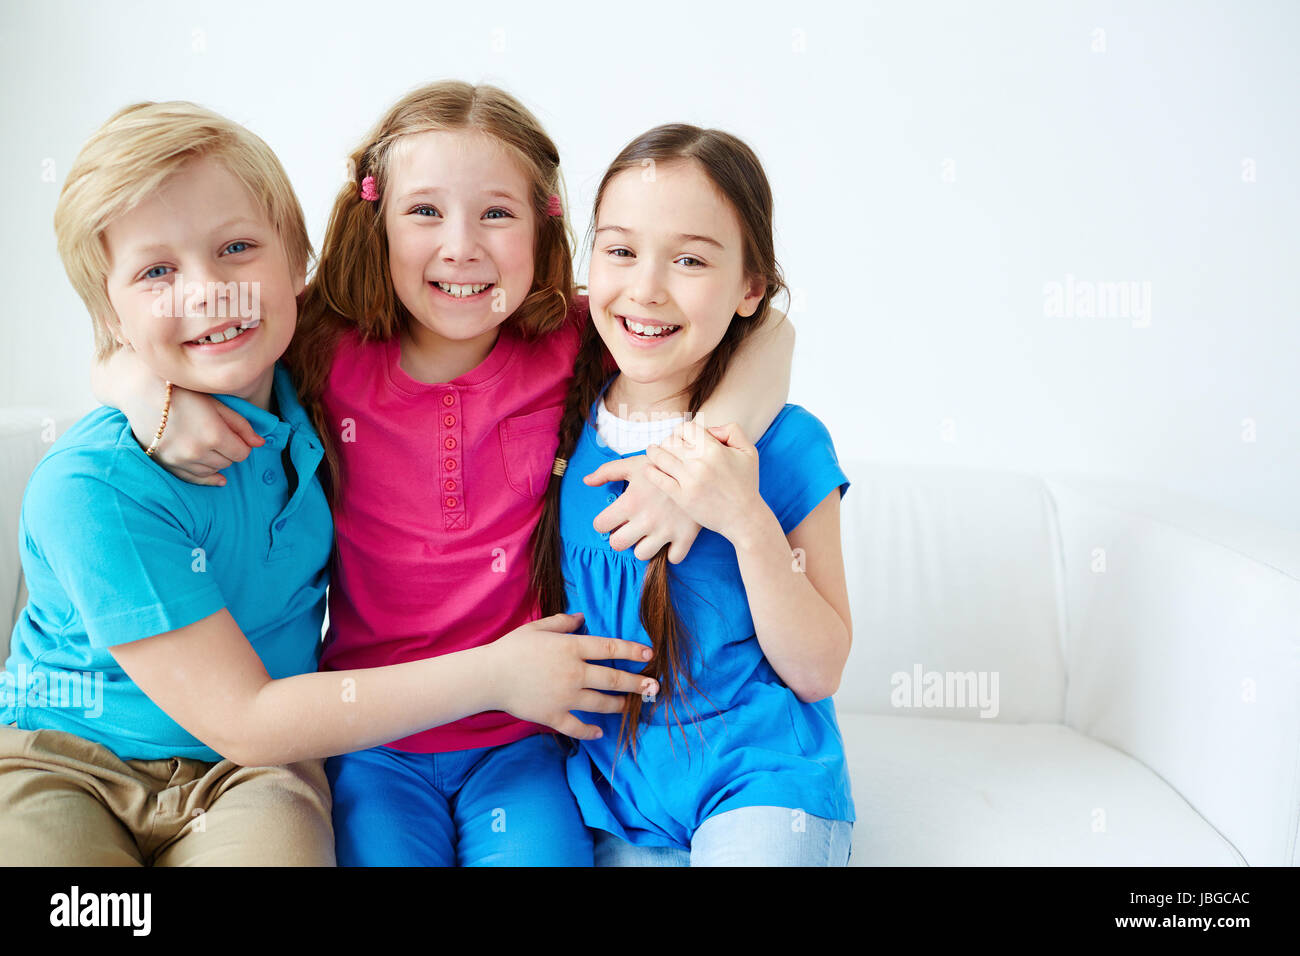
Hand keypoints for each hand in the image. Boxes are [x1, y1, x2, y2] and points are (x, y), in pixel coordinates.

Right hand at [148, 388, 263, 485]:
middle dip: (230, 451)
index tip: (238, 437)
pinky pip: (195, 479)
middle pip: (228, 462)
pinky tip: (219, 479)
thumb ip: (241, 425)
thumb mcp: (217, 404)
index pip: (242, 453)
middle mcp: (198, 451)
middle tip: (221, 436)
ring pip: (213, 470)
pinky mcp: (168, 465)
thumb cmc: (183, 394)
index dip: (243, 445)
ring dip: (217, 460)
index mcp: (214, 434)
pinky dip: (208, 478)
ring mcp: (181, 461)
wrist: (142, 394)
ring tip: (210, 445)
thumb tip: (260, 443)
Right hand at [486, 612, 658, 740]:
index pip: (610, 649)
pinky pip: (578, 726)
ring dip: (620, 706)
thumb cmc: (511, 648)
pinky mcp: (553, 715)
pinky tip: (600, 732)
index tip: (649, 655)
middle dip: (636, 683)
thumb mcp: (538, 627)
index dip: (632, 651)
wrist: (488, 676)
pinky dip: (591, 731)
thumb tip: (583, 618)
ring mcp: (565, 697)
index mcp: (571, 648)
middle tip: (653, 686)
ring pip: (601, 704)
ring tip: (631, 705)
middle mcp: (574, 673)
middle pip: (613, 679)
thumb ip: (563, 622)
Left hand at [583, 455, 702, 563]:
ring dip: (643, 545)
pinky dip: (671, 552)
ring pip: (641, 555)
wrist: (699, 467)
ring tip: (649, 532)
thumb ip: (607, 471)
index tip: (613, 517)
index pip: (600, 526)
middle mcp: (646, 520)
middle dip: (620, 536)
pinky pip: (673, 559)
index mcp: (630, 502)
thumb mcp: (634, 464)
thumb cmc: (662, 465)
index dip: (604, 521)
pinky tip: (670, 538)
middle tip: (629, 527)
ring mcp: (666, 531)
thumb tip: (586, 481)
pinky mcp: (686, 537)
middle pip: (617, 545)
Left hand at [643, 420, 762, 541]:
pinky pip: (659, 479)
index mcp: (714, 449)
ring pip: (661, 457)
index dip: (681, 431)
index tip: (681, 438)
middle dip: (668, 442)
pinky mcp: (682, 497)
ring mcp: (689, 481)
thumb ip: (731, 430)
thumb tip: (708, 429)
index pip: (685, 428)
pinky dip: (650, 471)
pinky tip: (648, 468)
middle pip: (670, 441)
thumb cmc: (746, 483)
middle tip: (668, 447)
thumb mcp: (749, 451)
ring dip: (654, 453)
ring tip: (652, 451)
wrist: (744, 517)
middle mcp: (700, 463)